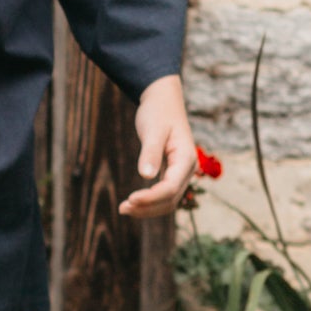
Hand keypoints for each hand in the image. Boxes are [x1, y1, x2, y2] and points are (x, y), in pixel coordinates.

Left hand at [120, 74, 197, 219]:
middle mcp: (188, 169)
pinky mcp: (173, 173)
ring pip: (168, 201)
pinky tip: (133, 203)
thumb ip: (150, 152)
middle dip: (147, 207)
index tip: (130, 199)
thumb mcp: (152, 130)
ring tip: (124, 209)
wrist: (163, 101)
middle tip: (122, 208)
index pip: (171, 187)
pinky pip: (164, 194)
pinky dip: (150, 202)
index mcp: (186, 158)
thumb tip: (146, 176)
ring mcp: (182, 172)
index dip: (151, 197)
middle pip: (170, 199)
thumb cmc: (158, 112)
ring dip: (148, 208)